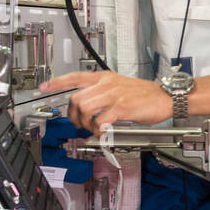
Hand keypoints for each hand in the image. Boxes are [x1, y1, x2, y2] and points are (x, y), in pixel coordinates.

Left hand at [38, 71, 172, 134]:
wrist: (166, 97)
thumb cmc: (146, 95)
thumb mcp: (121, 87)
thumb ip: (104, 93)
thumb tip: (89, 108)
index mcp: (105, 77)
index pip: (75, 77)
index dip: (57, 82)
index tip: (43, 88)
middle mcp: (107, 84)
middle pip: (76, 98)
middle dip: (74, 115)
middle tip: (80, 124)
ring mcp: (114, 95)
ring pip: (85, 109)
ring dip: (86, 124)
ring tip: (94, 129)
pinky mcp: (122, 107)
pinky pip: (101, 121)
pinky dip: (99, 130)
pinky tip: (104, 132)